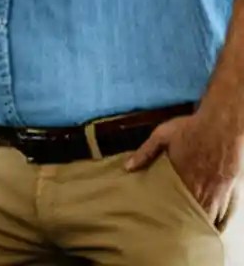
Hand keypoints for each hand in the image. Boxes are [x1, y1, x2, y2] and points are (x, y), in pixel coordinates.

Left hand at [125, 114, 240, 221]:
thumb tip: (127, 167)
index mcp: (181, 177)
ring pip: (211, 214)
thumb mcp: (161, 135)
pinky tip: (215, 224)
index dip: (169, 216)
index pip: (173, 203)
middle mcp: (200, 187)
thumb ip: (145, 152)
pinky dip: (221, 218)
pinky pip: (228, 209)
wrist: (222, 124)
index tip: (161, 224)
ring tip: (193, 233)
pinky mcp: (231, 186)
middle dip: (186, 223)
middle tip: (177, 232)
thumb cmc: (191, 128)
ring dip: (202, 222)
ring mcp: (218, 188)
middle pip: (193, 212)